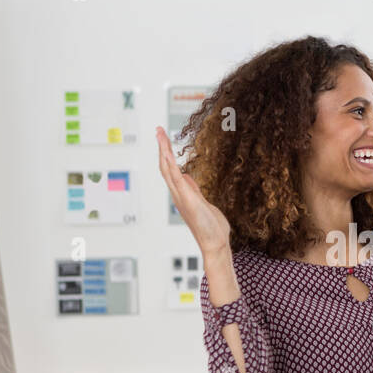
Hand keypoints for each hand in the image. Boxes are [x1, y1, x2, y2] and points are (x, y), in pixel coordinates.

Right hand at [156, 125, 230, 254]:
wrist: (215, 242)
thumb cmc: (211, 226)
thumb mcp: (202, 202)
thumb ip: (193, 189)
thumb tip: (186, 176)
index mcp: (182, 193)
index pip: (171, 169)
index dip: (166, 153)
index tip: (164, 139)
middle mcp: (178, 194)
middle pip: (165, 166)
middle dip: (162, 147)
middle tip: (158, 130)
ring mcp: (181, 196)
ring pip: (167, 169)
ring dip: (163, 150)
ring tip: (160, 134)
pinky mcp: (188, 199)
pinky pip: (176, 178)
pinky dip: (170, 164)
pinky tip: (167, 152)